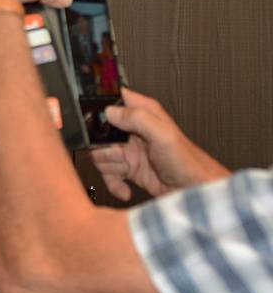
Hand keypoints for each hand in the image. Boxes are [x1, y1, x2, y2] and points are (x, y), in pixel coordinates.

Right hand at [89, 88, 229, 199]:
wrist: (193, 192)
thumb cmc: (188, 163)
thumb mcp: (163, 135)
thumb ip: (137, 118)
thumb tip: (111, 111)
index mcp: (144, 114)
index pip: (114, 101)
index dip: (102, 110)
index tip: (101, 127)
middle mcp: (134, 131)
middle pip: (100, 133)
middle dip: (104, 148)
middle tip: (118, 154)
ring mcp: (131, 151)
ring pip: (102, 155)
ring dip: (111, 167)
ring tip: (127, 170)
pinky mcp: (130, 169)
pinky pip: (109, 175)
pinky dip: (114, 184)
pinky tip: (125, 187)